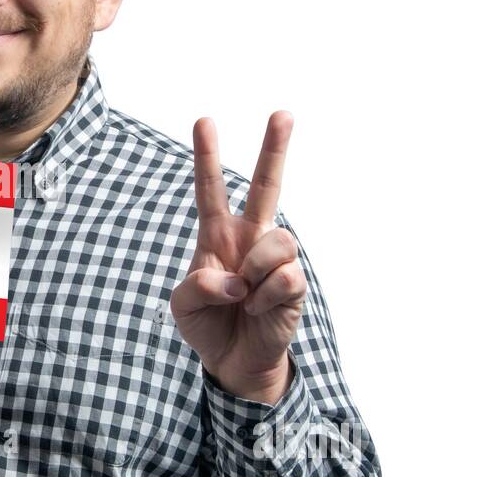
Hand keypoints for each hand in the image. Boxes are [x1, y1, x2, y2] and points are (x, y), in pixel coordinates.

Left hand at [170, 112, 305, 404]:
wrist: (233, 363)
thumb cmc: (208, 324)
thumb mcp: (183, 305)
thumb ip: (198, 284)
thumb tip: (236, 277)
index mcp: (218, 236)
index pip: (210, 190)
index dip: (206, 157)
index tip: (204, 120)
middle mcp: (250, 239)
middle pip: (265, 186)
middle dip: (275, 149)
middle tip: (283, 112)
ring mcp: (274, 260)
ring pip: (278, 240)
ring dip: (256, 271)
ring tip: (246, 297)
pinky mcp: (294, 285)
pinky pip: (285, 277)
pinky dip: (265, 299)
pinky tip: (259, 312)